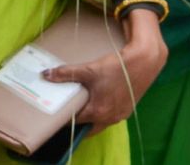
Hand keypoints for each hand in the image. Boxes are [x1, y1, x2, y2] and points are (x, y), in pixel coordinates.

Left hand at [42, 9, 164, 133]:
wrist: (144, 62)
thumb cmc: (116, 67)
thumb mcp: (88, 70)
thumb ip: (65, 74)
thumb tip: (46, 75)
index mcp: (98, 112)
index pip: (76, 121)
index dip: (66, 117)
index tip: (57, 112)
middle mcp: (110, 118)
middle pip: (88, 126)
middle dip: (78, 121)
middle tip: (68, 112)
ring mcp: (120, 115)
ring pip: (100, 122)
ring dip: (91, 116)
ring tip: (81, 105)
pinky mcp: (127, 109)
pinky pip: (111, 115)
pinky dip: (102, 111)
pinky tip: (98, 100)